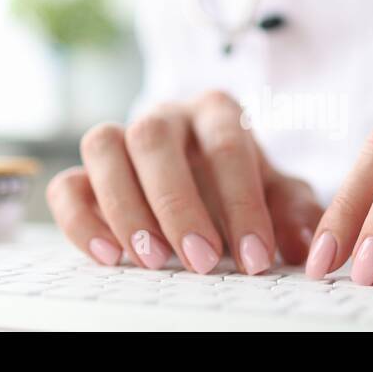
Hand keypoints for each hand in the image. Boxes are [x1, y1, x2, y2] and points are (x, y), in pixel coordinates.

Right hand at [47, 91, 323, 273]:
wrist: (206, 181)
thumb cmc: (242, 186)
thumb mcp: (277, 195)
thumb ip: (293, 213)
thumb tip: (306, 244)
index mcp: (216, 111)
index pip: (226, 144)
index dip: (241, 202)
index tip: (255, 257)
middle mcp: (163, 115)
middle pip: (153, 138)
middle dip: (177, 204)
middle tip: (202, 261)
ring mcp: (118, 139)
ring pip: (102, 147)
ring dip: (124, 206)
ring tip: (153, 261)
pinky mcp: (85, 174)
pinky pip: (66, 185)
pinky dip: (81, 221)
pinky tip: (111, 257)